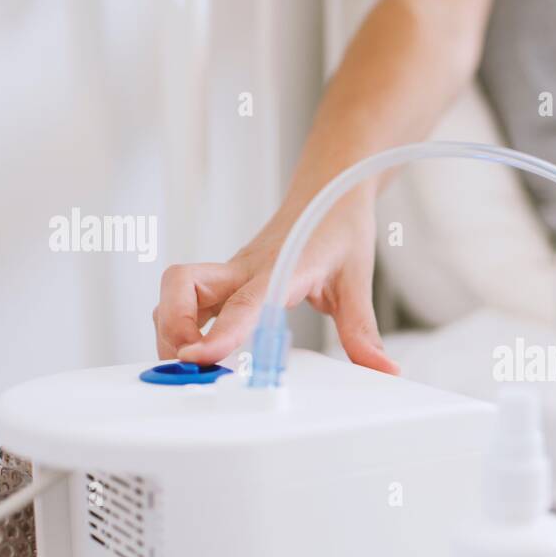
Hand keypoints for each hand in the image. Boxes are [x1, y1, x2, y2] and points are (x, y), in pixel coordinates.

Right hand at [152, 192, 397, 373]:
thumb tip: (384, 370)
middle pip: (180, 286)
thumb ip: (363, 331)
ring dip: (170, 328)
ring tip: (191, 363)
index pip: (243, 303)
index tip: (199, 358)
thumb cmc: (338, 224)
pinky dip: (180, 324)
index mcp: (278, 268)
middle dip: (173, 327)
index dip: (219, 333)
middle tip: (190, 362)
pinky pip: (187, 300)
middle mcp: (244, 269)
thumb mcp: (356, 281)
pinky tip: (197, 348)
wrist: (329, 186)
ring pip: (175, 293)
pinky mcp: (226, 279)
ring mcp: (230, 273)